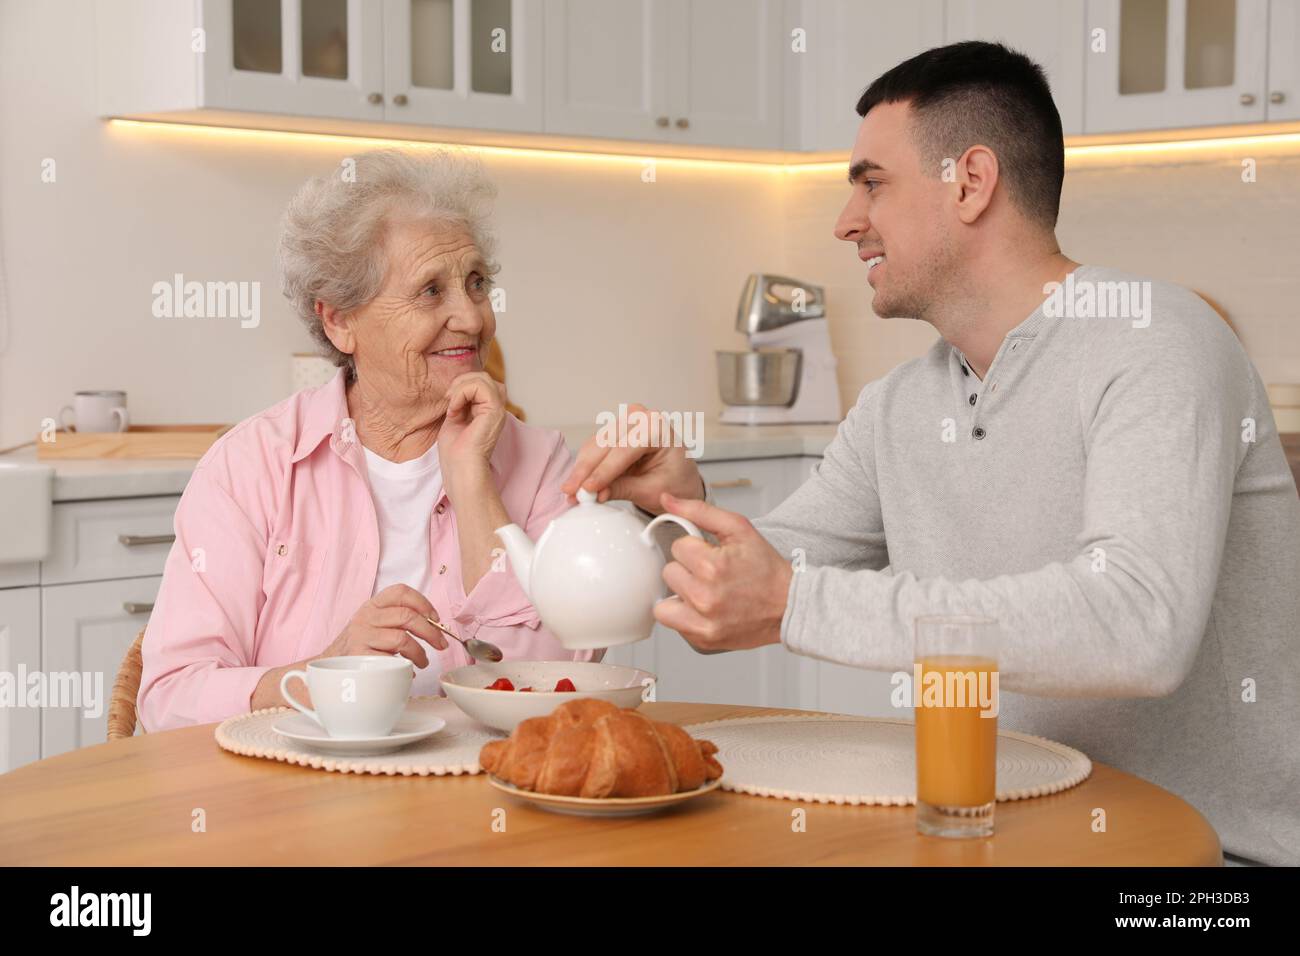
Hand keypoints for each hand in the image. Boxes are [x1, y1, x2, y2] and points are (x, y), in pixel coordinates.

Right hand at [317, 584, 448, 666]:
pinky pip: (391, 661)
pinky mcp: (359, 657)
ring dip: (420, 653)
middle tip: (441, 644)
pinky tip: (407, 672)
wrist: (329, 666)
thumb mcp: (376, 624)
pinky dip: (404, 668)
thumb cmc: (361, 645)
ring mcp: (362, 637)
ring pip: (402, 639)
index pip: (400, 592)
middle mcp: (366, 617)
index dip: (423, 603)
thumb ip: (399, 620)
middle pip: (407, 616)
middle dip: (431, 631)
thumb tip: (435, 626)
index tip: (436, 618)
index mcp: (373, 605)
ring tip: (423, 662)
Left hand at [435, 371, 507, 496]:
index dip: (462, 385)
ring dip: (461, 387)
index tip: (449, 402)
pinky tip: (455, 410)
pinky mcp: (495, 411)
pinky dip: (462, 393)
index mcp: (488, 410)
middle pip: (484, 376)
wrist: (460, 468)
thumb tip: (457, 385)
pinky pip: (479, 386)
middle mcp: (496, 408)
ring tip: (452, 405)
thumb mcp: (455, 417)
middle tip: (449, 399)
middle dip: (461, 381)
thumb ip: (460, 401)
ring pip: (483, 378)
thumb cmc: (455, 451)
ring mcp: (498, 409)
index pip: (480, 382)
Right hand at [561, 403, 703, 512]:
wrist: (681, 480)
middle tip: (571, 493)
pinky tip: (577, 483)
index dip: (603, 471)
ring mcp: (627, 422)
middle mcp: (641, 418)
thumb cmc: (676, 483)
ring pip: (594, 445)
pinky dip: (585, 466)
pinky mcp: (615, 431)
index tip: (586, 489)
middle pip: (604, 444)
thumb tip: (595, 494)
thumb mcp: (652, 491)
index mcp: (657, 428)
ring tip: (572, 493)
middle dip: (585, 471)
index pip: (623, 450)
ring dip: (582, 469)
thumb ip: (623, 490)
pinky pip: (594, 448)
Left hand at [652, 493, 791, 650]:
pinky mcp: (703, 639)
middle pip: (670, 573)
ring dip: (681, 594)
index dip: (695, 548)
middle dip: (688, 570)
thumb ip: (699, 511)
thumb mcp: (738, 528)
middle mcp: (704, 597)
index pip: (677, 547)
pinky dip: (685, 615)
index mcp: (712, 566)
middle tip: (712, 574)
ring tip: (705, 591)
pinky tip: (706, 608)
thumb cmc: (766, 568)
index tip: (712, 555)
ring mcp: (703, 622)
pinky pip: (674, 623)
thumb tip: (666, 500)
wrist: (789, 606)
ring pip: (665, 601)